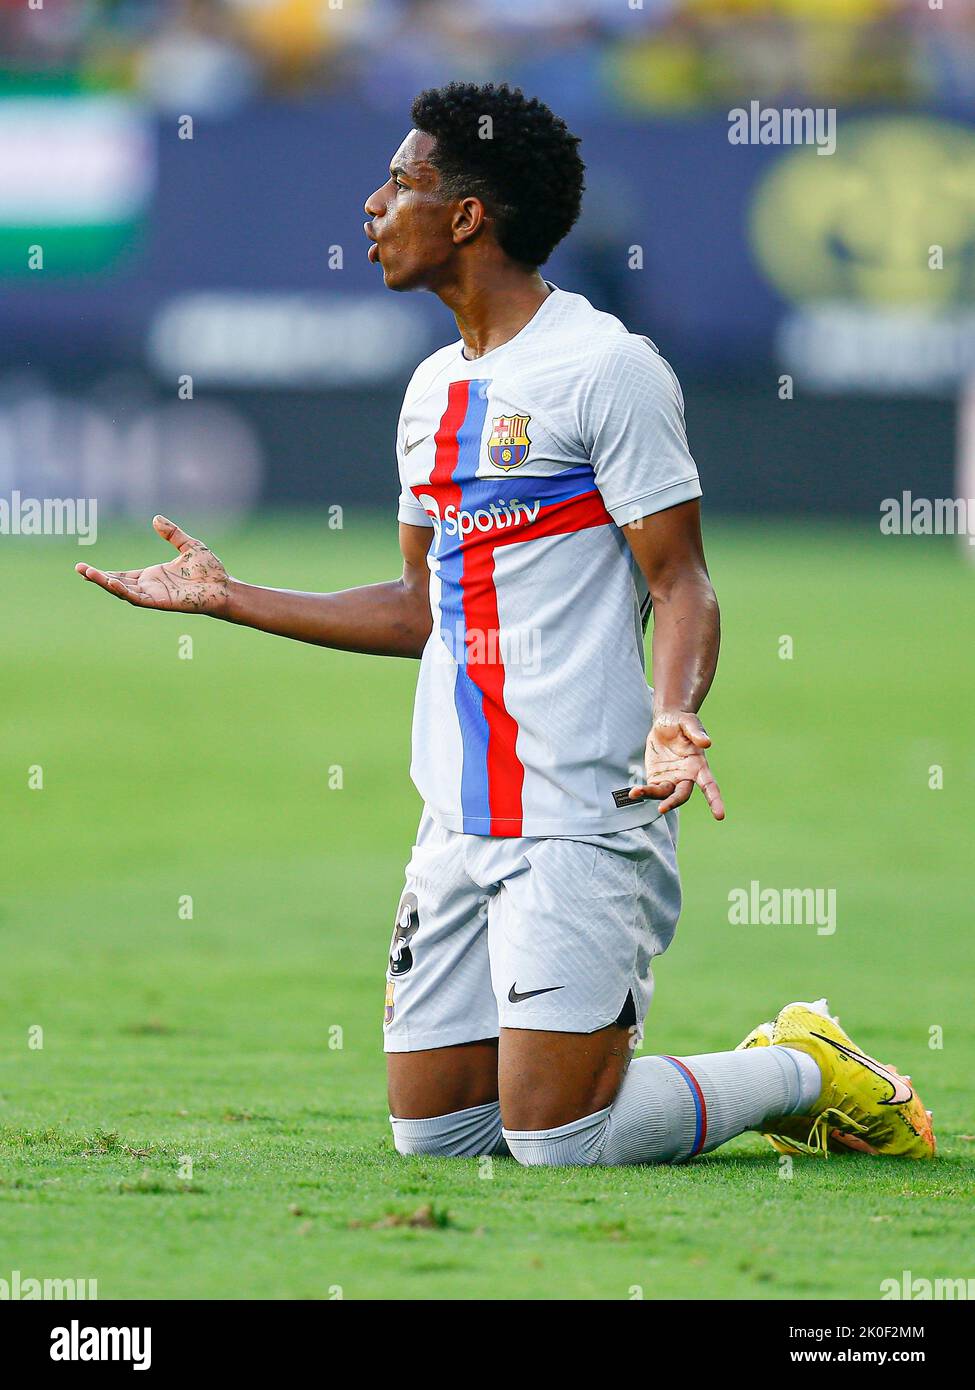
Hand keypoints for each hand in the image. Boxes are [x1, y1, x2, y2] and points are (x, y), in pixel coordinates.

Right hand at [75, 516, 230, 615]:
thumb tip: (155, 518)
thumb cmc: (210, 570)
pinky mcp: (162, 603)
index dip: (105, 572)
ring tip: (87, 574)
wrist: (225, 587)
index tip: (86, 568)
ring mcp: (155, 596)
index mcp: (153, 576)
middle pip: (117, 583)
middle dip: (98, 578)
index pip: (123, 574)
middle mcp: (151, 587)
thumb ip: (172, 534)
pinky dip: (124, 591)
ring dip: (105, 583)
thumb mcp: (189, 546)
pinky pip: (138, 599)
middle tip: (79, 569)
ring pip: (124, 591)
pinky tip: (112, 582)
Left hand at [629, 711, 724, 819]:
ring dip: (651, 795)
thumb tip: (707, 743)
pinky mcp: (657, 778)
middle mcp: (686, 777)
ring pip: (664, 794)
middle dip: (673, 802)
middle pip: (682, 795)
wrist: (665, 722)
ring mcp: (671, 779)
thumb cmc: (681, 722)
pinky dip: (643, 792)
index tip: (720, 816)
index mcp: (699, 766)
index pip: (709, 786)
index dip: (715, 801)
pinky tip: (633, 792)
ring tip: (636, 792)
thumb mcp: (688, 722)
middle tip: (662, 808)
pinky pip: (651, 789)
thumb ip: (696, 732)